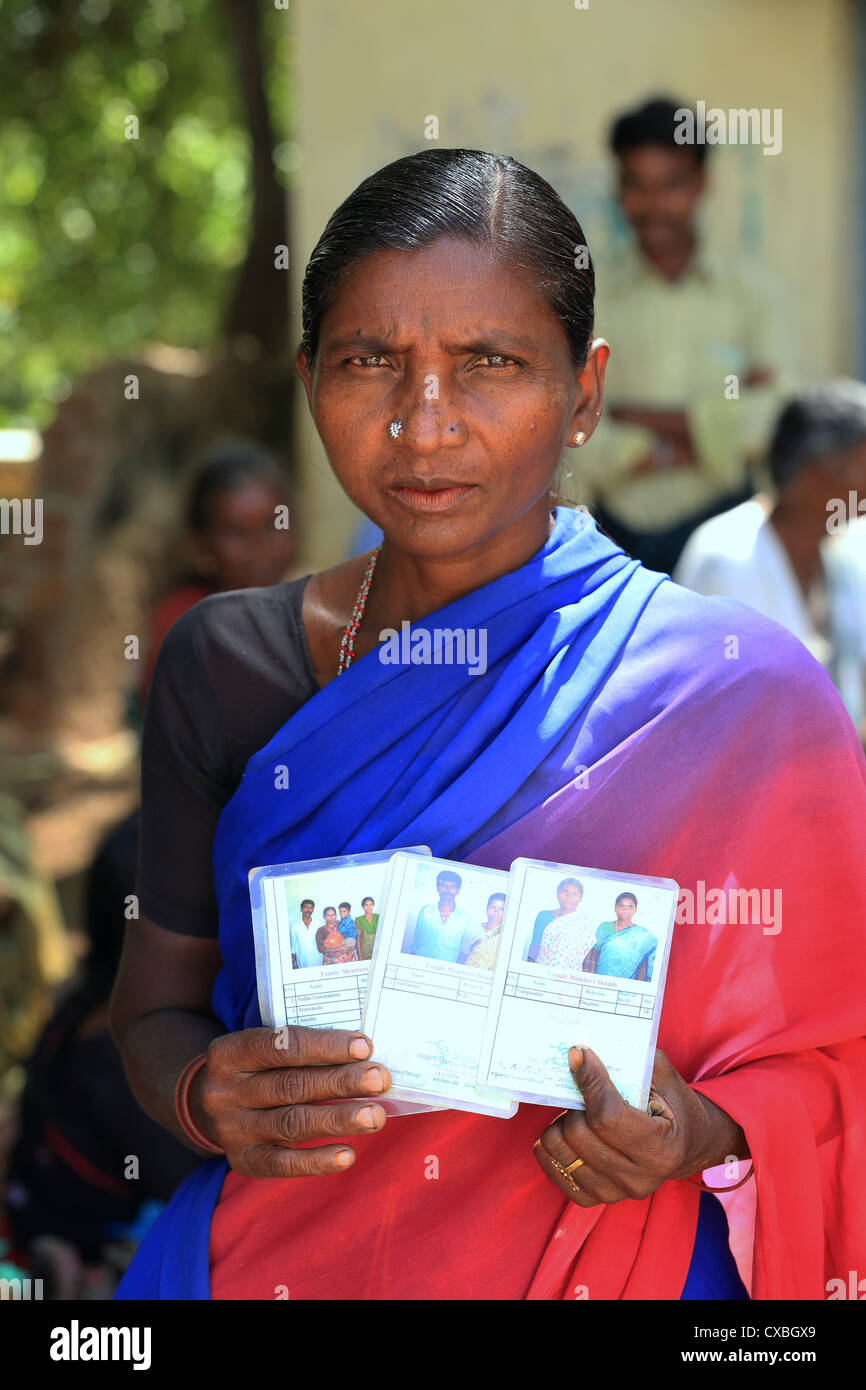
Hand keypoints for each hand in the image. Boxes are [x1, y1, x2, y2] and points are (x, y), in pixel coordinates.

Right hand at [188, 1026, 390, 1178]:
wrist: (211, 1109)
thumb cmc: (257, 1070)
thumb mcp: (265, 1051)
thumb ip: (301, 1050)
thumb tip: (363, 1056)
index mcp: (229, 1053)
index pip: (281, 1045)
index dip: (324, 1046)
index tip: (364, 1046)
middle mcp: (223, 1091)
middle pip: (291, 1085)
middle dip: (341, 1082)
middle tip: (380, 1079)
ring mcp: (231, 1129)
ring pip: (292, 1123)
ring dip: (339, 1119)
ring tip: (376, 1115)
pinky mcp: (243, 1161)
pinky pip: (283, 1163)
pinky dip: (318, 1160)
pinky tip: (348, 1154)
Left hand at [534, 1046, 746, 1206]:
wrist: (687, 1145)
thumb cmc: (674, 1105)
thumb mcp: (665, 1077)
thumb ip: (633, 1060)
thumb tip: (584, 1049)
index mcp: (661, 1149)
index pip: (607, 1116)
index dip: (588, 1081)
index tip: (580, 1054)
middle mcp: (638, 1179)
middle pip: (577, 1132)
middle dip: (576, 1103)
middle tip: (584, 1091)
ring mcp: (615, 1194)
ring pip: (559, 1149)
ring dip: (561, 1123)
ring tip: (580, 1114)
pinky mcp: (594, 1199)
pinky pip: (553, 1170)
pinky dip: (553, 1146)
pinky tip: (569, 1133)